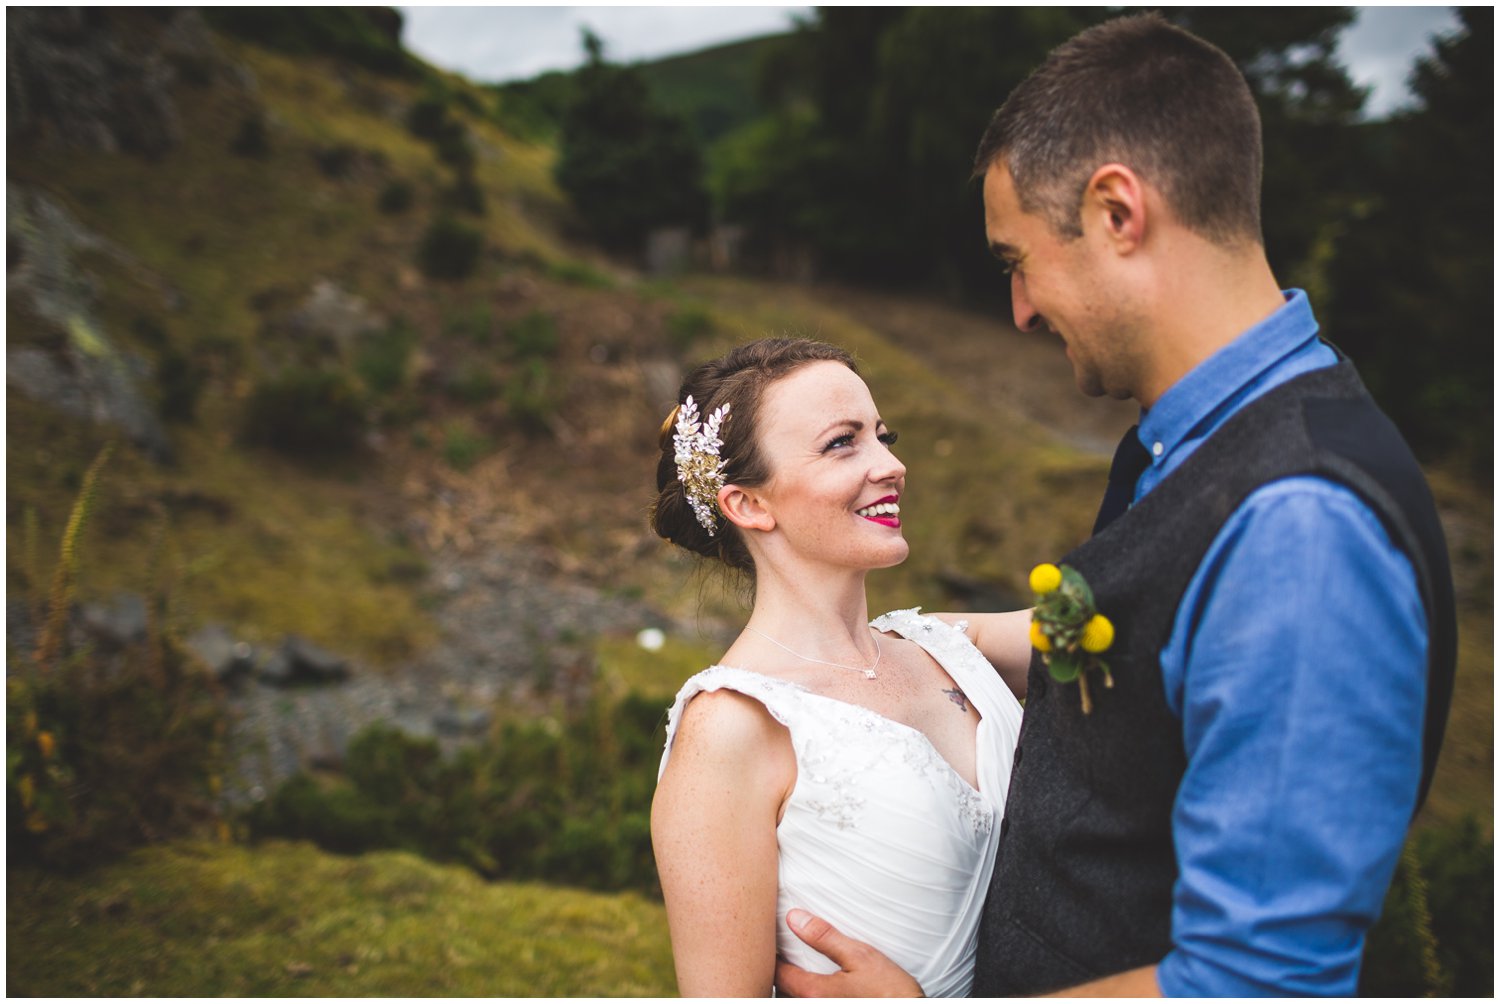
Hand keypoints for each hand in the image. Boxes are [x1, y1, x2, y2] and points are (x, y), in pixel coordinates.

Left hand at [773, 909, 923, 996]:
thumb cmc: (890, 992)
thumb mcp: (860, 956)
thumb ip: (825, 937)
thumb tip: (795, 918)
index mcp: (814, 992)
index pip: (778, 972)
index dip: (772, 954)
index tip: (772, 937)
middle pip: (783, 987)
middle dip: (780, 969)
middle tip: (783, 947)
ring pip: (796, 996)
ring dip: (794, 980)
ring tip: (799, 960)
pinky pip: (811, 1000)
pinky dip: (808, 990)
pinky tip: (822, 979)